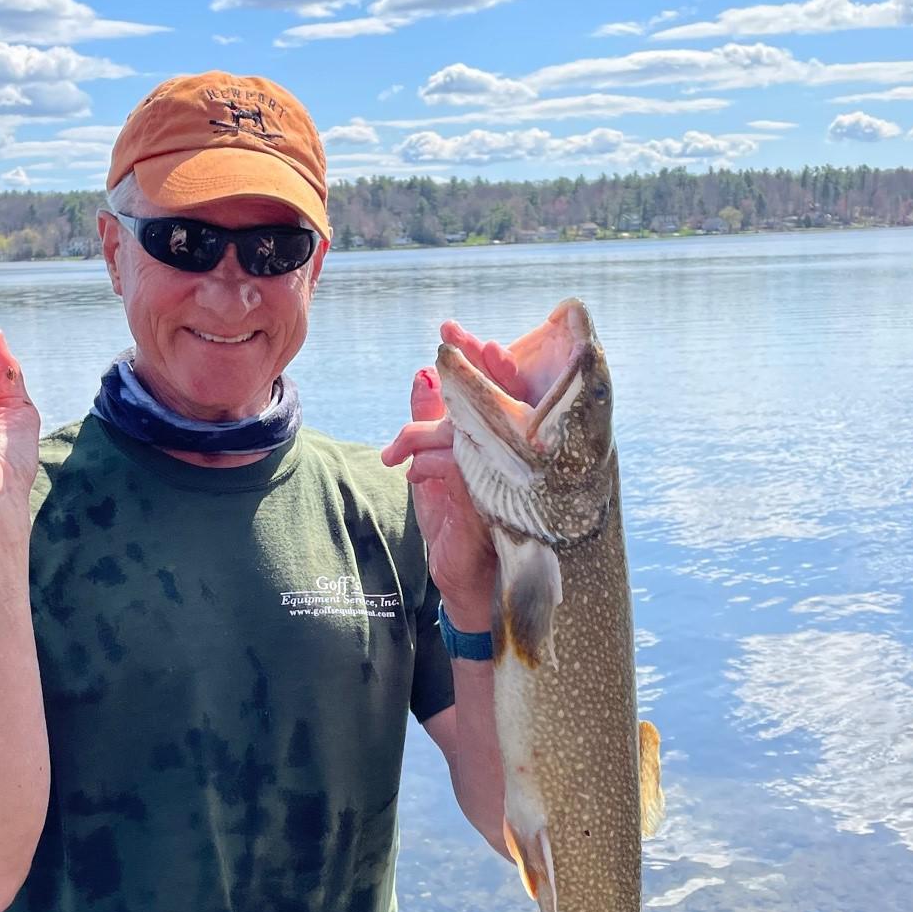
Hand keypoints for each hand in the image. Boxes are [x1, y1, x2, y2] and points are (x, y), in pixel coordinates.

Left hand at [381, 335, 498, 628]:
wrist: (467, 584)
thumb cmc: (458, 524)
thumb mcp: (436, 465)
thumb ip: (430, 421)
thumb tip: (421, 375)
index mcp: (504, 443)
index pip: (500, 387)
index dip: (480, 355)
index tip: (451, 327)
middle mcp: (517, 456)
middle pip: (503, 395)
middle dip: (477, 364)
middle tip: (452, 334)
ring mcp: (513, 478)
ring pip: (474, 431)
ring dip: (427, 433)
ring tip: (394, 452)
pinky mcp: (498, 502)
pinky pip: (461, 466)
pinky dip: (431, 463)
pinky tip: (411, 471)